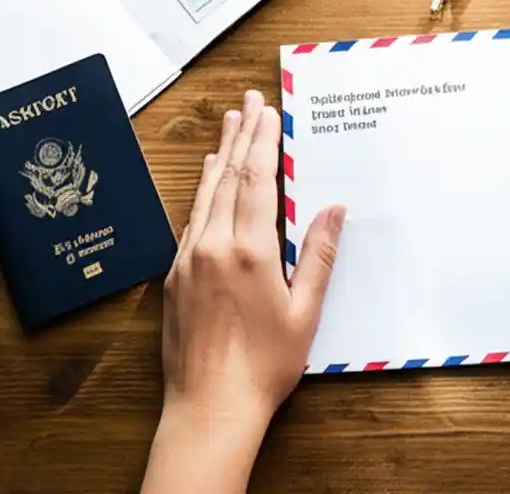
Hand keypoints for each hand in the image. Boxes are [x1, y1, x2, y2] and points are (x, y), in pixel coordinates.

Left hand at [160, 89, 345, 424]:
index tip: (268, 112)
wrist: (210, 407)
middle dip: (242, 136)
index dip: (263, 143)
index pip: (257, 182)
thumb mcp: (305, 312)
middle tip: (248, 103)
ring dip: (220, 157)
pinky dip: (202, 192)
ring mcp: (188, 260)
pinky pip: (190, 220)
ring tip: (228, 126)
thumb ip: (319, 255)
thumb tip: (335, 208)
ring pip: (205, 195)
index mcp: (250, 252)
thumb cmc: (264, 366)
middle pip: (229, 178)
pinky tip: (209, 179)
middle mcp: (212, 246)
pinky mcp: (174, 277)